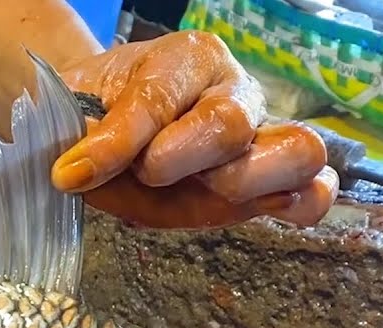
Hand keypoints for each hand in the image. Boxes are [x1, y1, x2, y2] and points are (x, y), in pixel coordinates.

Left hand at [51, 31, 338, 228]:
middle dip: (182, 160)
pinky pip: (312, 191)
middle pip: (232, 123)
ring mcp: (259, 136)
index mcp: (185, 59)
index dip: (118, 140)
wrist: (101, 132)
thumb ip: (78, 138)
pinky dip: (301, 204)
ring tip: (205, 191)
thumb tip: (74, 172)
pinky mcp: (269, 184)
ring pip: (297, 151)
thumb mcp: (74, 117)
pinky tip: (268, 212)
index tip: (70, 174)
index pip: (159, 97)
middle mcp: (231, 90)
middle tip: (146, 175)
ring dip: (246, 182)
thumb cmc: (92, 117)